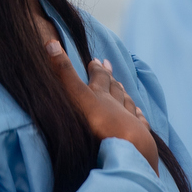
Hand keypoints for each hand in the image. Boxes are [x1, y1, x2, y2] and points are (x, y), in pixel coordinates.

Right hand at [46, 41, 158, 172]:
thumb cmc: (100, 124)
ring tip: (121, 87)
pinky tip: (139, 113)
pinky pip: (140, 121)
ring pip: (127, 102)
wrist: (128, 148)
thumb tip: (50, 42)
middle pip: (113, 87)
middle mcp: (116, 105)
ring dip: (123, 92)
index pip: (98, 78)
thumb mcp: (77, 96)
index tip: (96, 60)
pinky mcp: (140, 136)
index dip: (96, 68)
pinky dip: (138, 115)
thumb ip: (64, 72)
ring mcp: (130, 120)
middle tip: (108, 66)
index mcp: (99, 96)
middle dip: (109, 76)